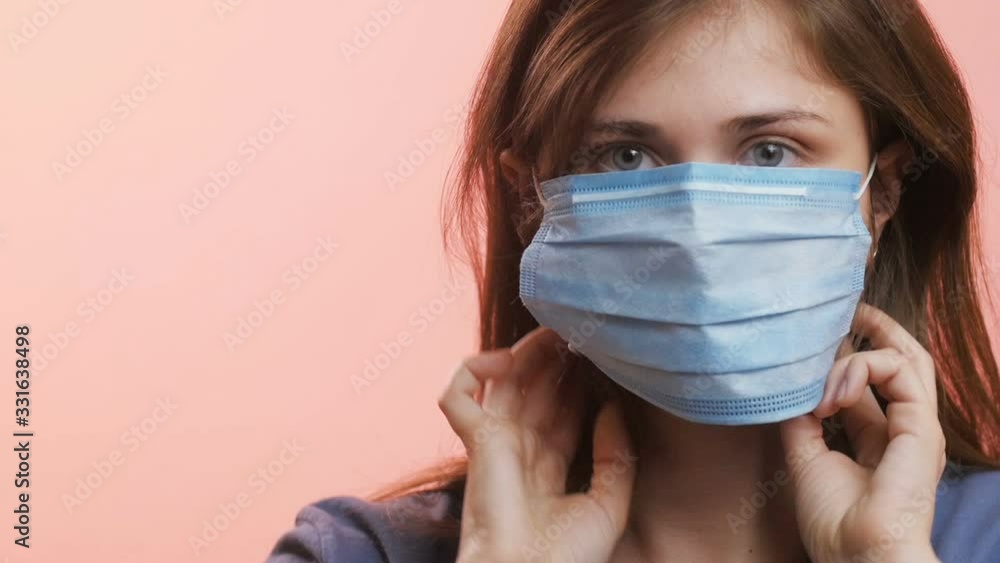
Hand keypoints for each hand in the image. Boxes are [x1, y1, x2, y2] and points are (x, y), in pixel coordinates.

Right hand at [438, 326, 637, 562]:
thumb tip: (612, 405)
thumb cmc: (566, 556)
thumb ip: (615, 454)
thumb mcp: (608, 503)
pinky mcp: (475, 441)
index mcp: (550, 468)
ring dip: (523, 353)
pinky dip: (470, 370)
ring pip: (502, 383)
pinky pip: (456, 396)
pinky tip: (502, 359)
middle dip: (554, 361)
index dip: (579, 384)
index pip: (564, 412)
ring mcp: (495, 443)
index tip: (600, 359)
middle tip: (577, 333)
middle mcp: (520, 450)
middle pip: (535, 391)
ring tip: (552, 332)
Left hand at [780, 303, 944, 562]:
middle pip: (902, 362)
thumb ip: (800, 421)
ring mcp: (916, 427)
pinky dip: (861, 369)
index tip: (822, 337)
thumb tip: (787, 388)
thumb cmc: (834, 520)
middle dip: (877, 330)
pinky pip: (899, 372)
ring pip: (907, 358)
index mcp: (878, 438)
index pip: (871, 382)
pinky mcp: (922, 427)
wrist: (858, 554)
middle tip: (848, 309)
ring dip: (861, 348)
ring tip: (827, 351)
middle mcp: (901, 428)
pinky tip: (831, 392)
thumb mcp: (805, 459)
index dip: (847, 356)